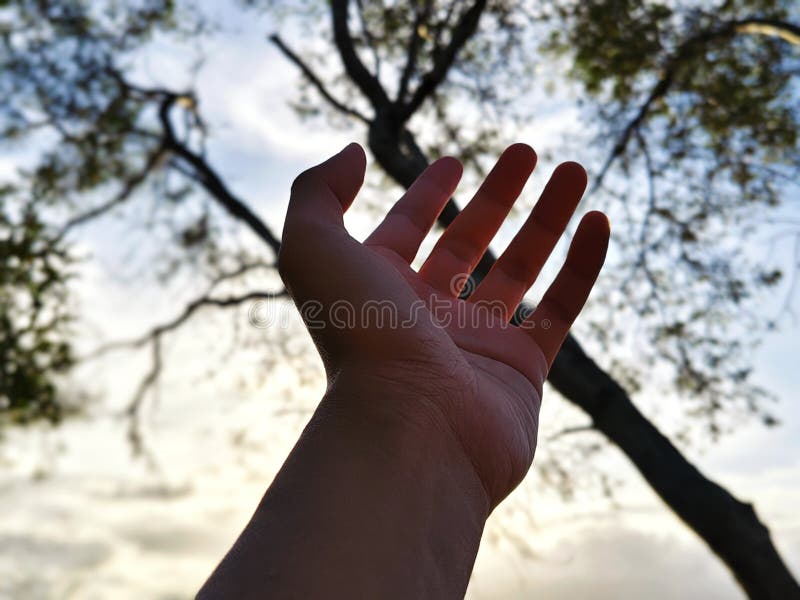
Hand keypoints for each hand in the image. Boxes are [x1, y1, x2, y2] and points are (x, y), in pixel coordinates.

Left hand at [278, 142, 608, 506]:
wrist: (411, 430)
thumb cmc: (360, 337)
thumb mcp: (314, 249)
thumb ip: (317, 193)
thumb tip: (351, 153)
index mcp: (379, 290)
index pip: (407, 230)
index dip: (427, 194)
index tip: (454, 161)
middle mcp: (426, 317)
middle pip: (469, 243)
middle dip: (498, 196)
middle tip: (527, 151)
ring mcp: (477, 344)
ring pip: (521, 269)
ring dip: (549, 219)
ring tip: (575, 170)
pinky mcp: (522, 370)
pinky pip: (560, 310)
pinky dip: (583, 266)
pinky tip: (600, 222)